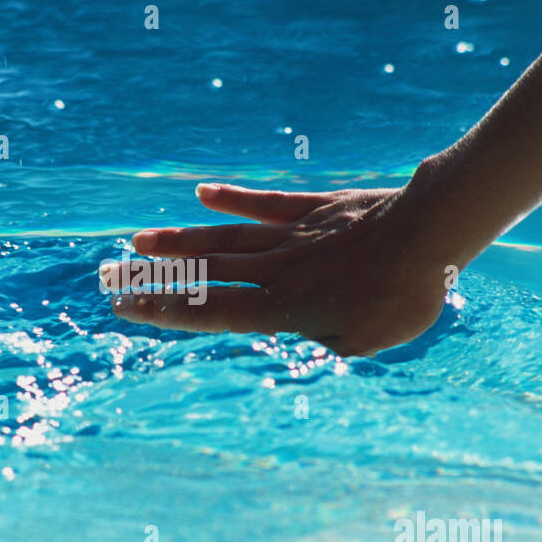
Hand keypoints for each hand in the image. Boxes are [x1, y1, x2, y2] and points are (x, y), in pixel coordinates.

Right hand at [103, 181, 453, 356]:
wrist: (429, 232)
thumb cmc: (402, 296)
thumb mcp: (364, 345)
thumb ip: (324, 347)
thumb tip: (305, 344)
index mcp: (283, 309)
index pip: (210, 311)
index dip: (164, 311)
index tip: (126, 308)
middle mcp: (277, 270)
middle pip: (205, 272)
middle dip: (155, 277)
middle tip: (112, 275)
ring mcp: (293, 236)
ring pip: (225, 238)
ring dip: (180, 240)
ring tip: (140, 241)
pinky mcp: (315, 209)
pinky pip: (266, 205)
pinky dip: (232, 199)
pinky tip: (203, 193)